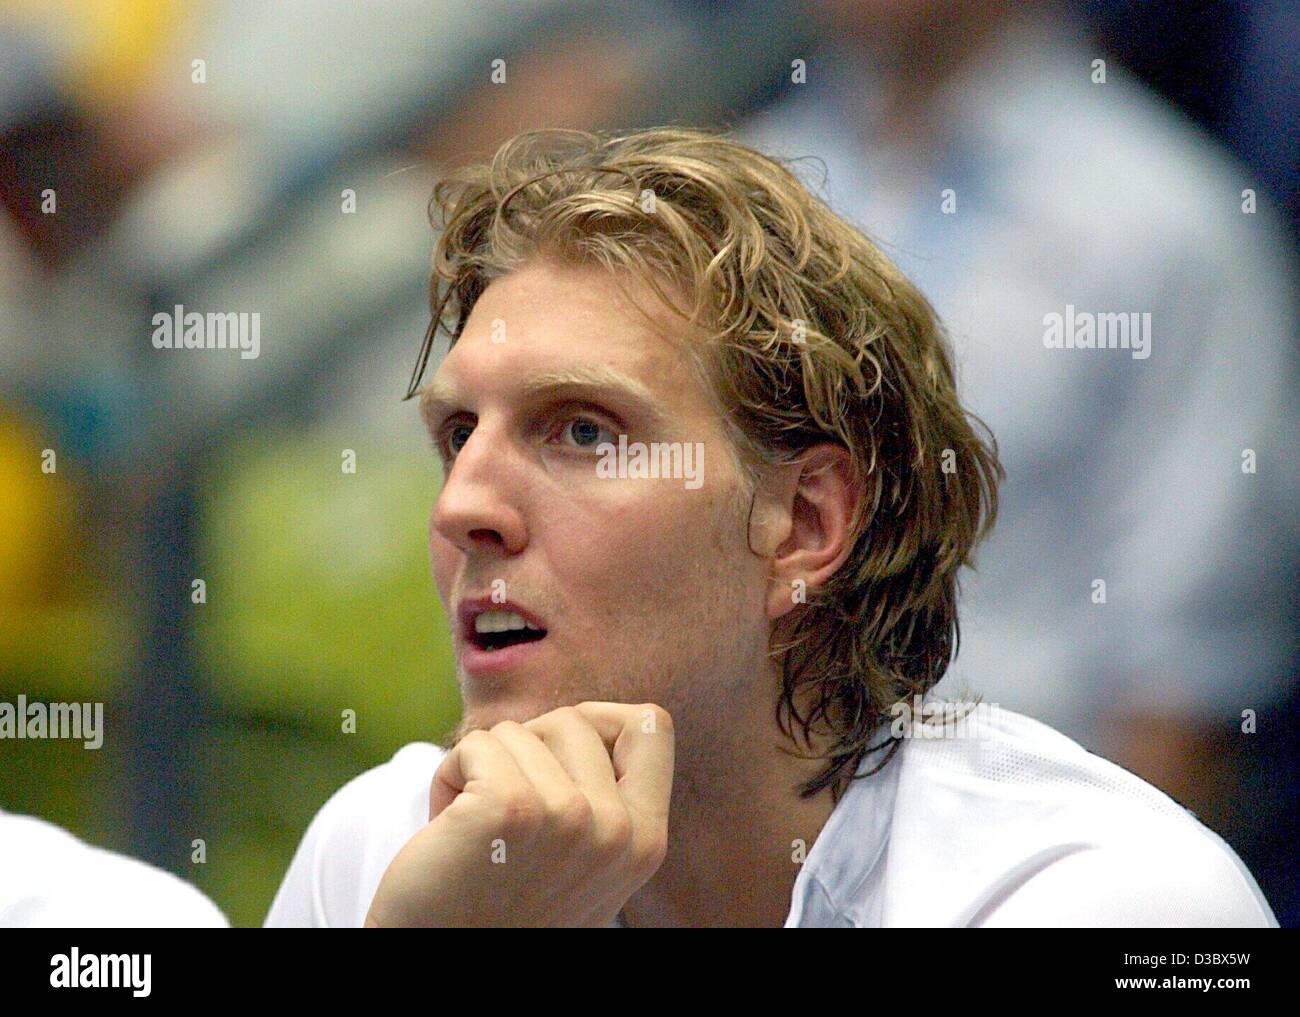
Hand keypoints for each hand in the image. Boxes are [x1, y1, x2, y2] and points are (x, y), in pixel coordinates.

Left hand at [364, 702, 673, 926]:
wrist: (447, 966)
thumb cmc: (503, 903)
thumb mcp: (583, 860)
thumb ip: (603, 802)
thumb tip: (581, 720)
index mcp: (645, 841)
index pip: (654, 725)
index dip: (601, 723)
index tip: (560, 759)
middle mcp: (617, 830)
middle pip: (574, 720)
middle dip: (528, 748)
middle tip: (506, 803)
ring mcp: (567, 818)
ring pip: (519, 730)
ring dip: (483, 767)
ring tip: (476, 826)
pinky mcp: (509, 808)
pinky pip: (476, 744)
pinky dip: (449, 774)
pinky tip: (449, 826)